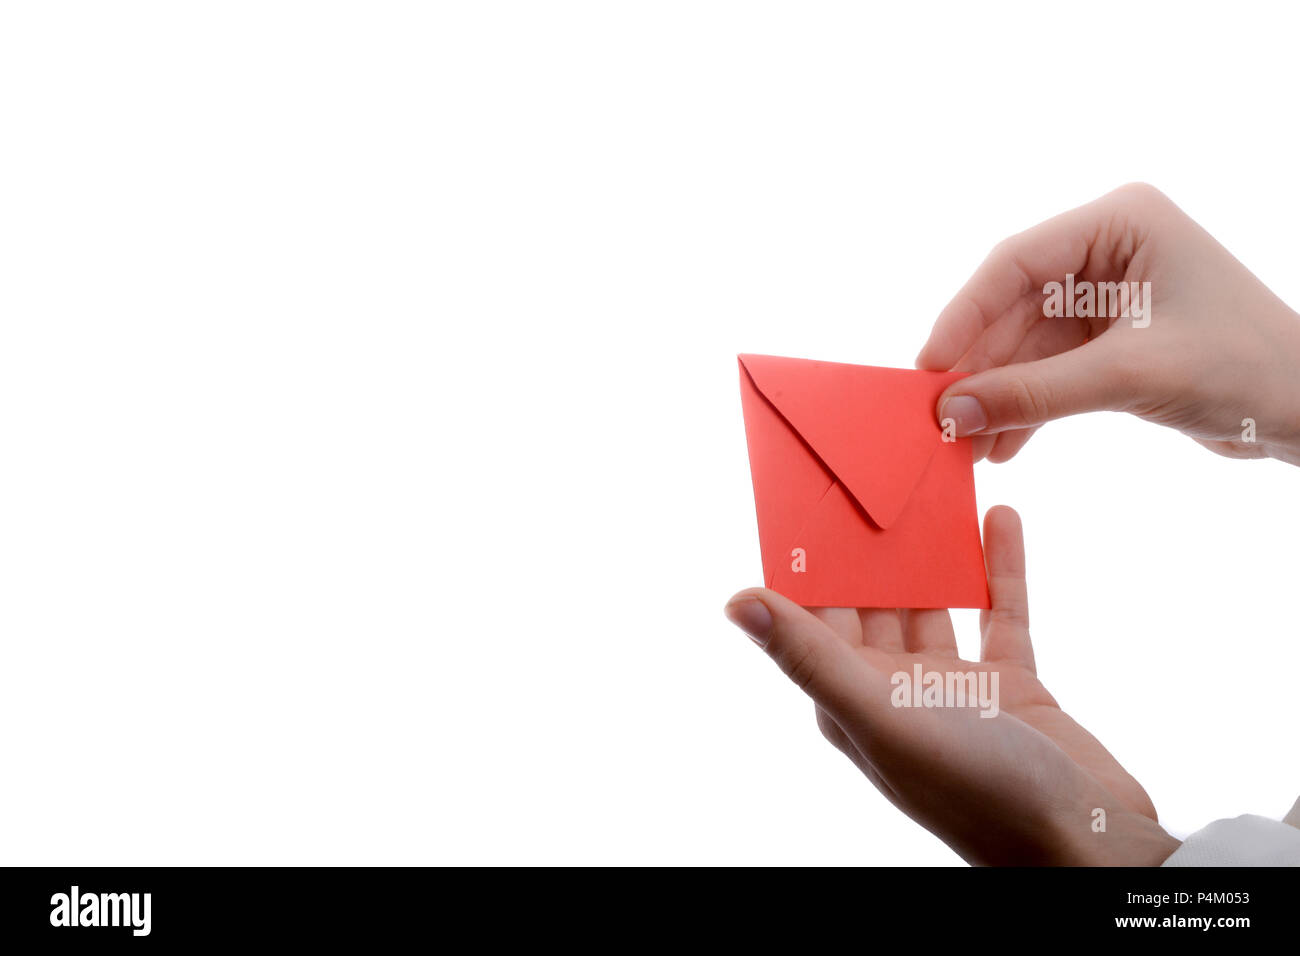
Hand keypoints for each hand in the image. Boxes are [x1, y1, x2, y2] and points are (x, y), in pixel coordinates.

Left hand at [724, 506, 1180, 865]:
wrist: (1091, 846)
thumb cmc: (979, 792)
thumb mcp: (883, 716)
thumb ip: (812, 658)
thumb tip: (735, 603)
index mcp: (849, 699)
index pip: (813, 612)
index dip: (805, 555)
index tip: (803, 489)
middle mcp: (893, 689)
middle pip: (872, 597)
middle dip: (872, 539)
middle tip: (875, 466)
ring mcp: (953, 687)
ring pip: (935, 598)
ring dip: (934, 546)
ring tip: (933, 477)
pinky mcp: (1012, 686)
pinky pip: (1000, 612)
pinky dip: (999, 566)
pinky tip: (999, 515)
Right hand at [917, 183, 1299, 465]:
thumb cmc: (1246, 367)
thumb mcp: (1131, 376)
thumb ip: (1035, 393)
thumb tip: (951, 413)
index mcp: (1119, 223)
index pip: (1015, 264)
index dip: (963, 317)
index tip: (927, 369)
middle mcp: (1108, 251)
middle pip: (1013, 308)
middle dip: (978, 368)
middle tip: (937, 418)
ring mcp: (1108, 296)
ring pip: (1025, 346)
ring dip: (997, 397)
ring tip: (964, 447)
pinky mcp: (1111, 341)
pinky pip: (1049, 371)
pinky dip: (1026, 408)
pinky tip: (1002, 446)